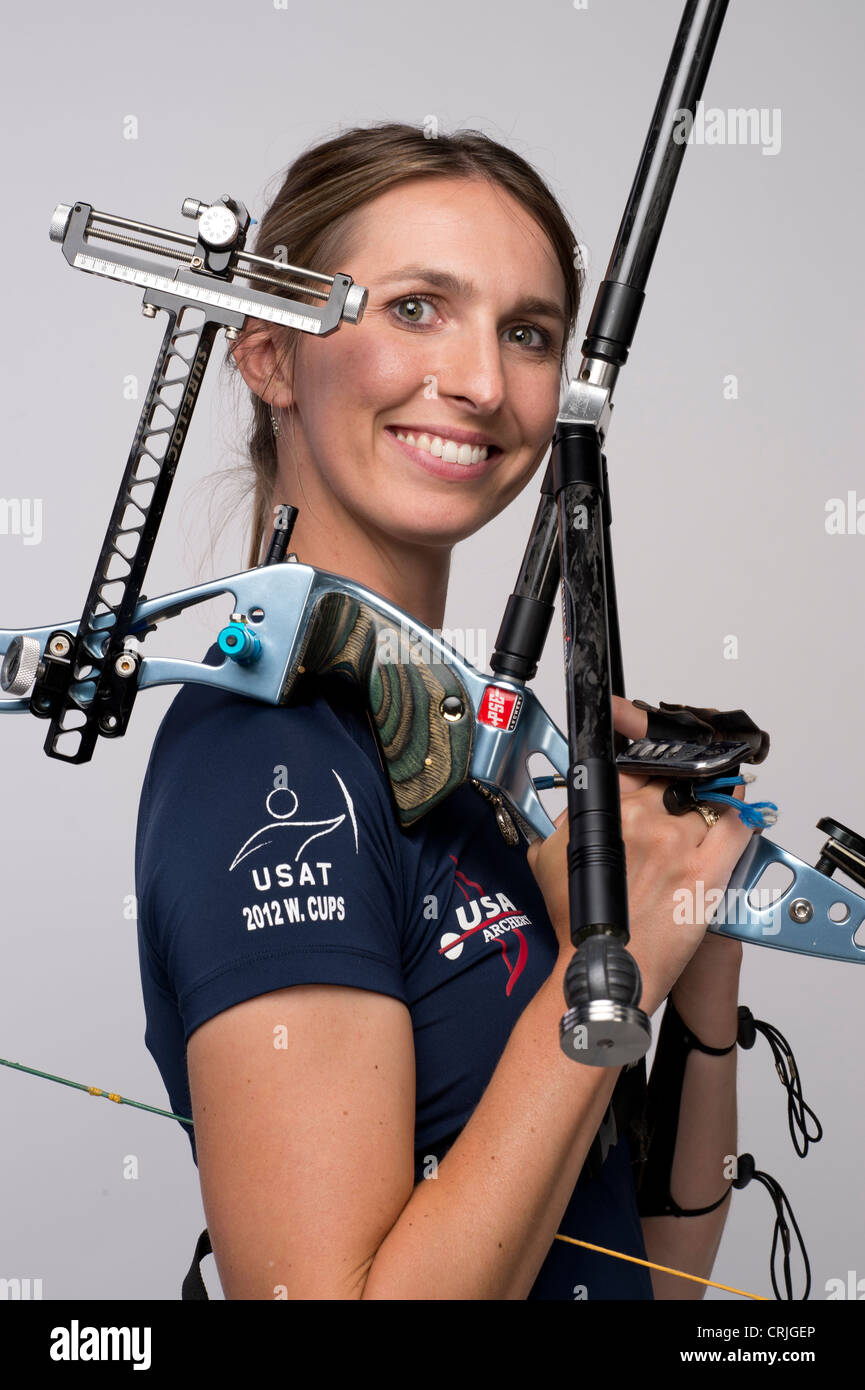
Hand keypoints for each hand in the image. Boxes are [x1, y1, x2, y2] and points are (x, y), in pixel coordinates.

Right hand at [526, 696, 760, 1015]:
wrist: (604, 968)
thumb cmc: (578, 923)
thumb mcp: (546, 857)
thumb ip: (566, 819)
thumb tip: (582, 800)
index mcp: (608, 811)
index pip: (636, 763)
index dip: (646, 760)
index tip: (653, 764)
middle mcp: (645, 821)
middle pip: (674, 778)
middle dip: (677, 782)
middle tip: (677, 797)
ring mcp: (680, 846)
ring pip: (707, 798)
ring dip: (709, 798)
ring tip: (708, 807)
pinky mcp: (708, 875)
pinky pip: (737, 829)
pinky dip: (740, 816)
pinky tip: (737, 816)